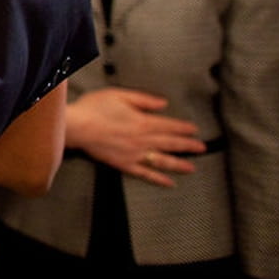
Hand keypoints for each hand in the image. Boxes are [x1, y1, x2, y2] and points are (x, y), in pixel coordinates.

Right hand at [64, 87, 203, 186]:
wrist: (76, 126)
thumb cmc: (94, 108)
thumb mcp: (119, 95)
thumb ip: (143, 100)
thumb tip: (162, 104)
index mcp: (142, 122)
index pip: (169, 125)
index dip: (184, 128)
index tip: (195, 130)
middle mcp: (142, 140)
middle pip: (170, 143)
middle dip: (188, 146)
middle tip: (202, 148)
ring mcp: (134, 154)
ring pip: (162, 161)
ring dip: (179, 164)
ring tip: (192, 168)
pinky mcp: (124, 164)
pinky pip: (145, 174)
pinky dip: (158, 179)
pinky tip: (169, 183)